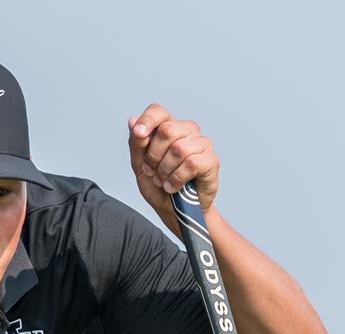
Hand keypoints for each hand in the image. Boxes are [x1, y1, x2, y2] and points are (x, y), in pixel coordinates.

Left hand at [128, 104, 218, 218]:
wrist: (175, 211)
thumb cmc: (159, 187)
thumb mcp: (140, 166)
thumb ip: (136, 144)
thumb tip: (133, 121)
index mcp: (169, 127)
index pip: (158, 111)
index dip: (147, 120)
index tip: (139, 135)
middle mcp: (187, 131)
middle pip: (166, 130)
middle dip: (153, 156)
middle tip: (152, 172)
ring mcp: (202, 144)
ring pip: (179, 149)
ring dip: (165, 170)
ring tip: (163, 181)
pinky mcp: (211, 160)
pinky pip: (191, 163)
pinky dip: (177, 178)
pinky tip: (174, 186)